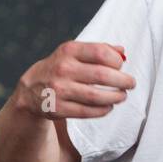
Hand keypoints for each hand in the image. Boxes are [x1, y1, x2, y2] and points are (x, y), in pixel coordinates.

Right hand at [14, 41, 134, 119]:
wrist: (31, 90)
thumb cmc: (61, 68)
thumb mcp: (74, 53)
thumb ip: (98, 50)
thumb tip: (122, 52)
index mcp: (69, 51)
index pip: (100, 52)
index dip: (116, 61)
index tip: (120, 66)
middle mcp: (63, 69)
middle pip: (102, 76)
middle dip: (122, 81)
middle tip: (131, 84)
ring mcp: (59, 90)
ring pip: (96, 96)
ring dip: (115, 97)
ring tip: (122, 96)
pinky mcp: (58, 108)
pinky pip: (88, 111)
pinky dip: (103, 110)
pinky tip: (108, 106)